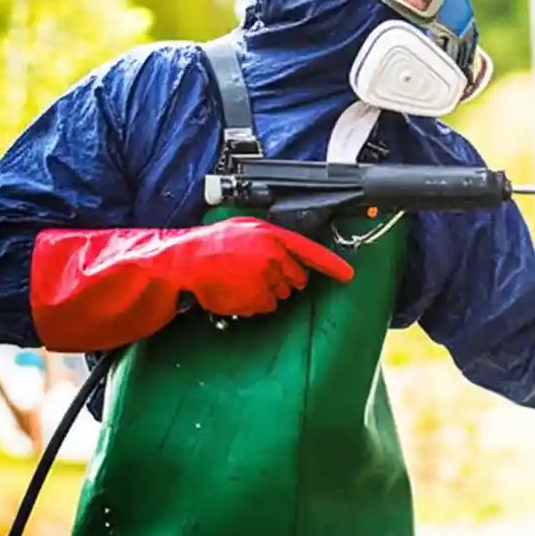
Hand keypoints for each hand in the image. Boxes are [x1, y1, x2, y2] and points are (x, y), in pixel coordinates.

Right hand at [176, 217, 354, 316]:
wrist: (186, 261)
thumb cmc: (214, 242)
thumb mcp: (247, 228)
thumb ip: (272, 239)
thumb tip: (290, 252)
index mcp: (273, 238)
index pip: (312, 253)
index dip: (332, 265)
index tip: (348, 275)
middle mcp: (273, 260)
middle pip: (297, 279)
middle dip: (285, 279)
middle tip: (261, 272)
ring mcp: (265, 282)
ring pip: (281, 295)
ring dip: (268, 291)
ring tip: (242, 279)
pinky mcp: (254, 300)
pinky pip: (266, 307)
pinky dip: (255, 303)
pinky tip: (238, 291)